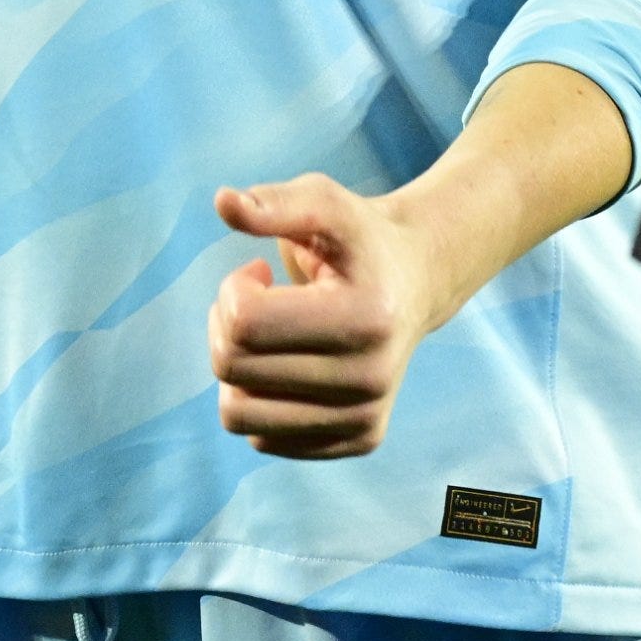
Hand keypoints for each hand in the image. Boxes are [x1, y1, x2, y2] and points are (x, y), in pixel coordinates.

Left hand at [206, 174, 455, 460]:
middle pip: (233, 369)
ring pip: (239, 415)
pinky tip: (287, 365)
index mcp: (365, 317)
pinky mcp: (360, 440)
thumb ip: (275, 202)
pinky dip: (259, 399)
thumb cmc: (360, 238)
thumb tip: (222, 200)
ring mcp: (366, 416)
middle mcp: (371, 378)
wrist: (419, 280)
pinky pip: (263, 438)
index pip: (245, 323)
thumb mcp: (324, 202)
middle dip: (226, 324)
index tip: (258, 271)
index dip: (232, 289)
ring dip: (236, 367)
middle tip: (259, 299)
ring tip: (268, 334)